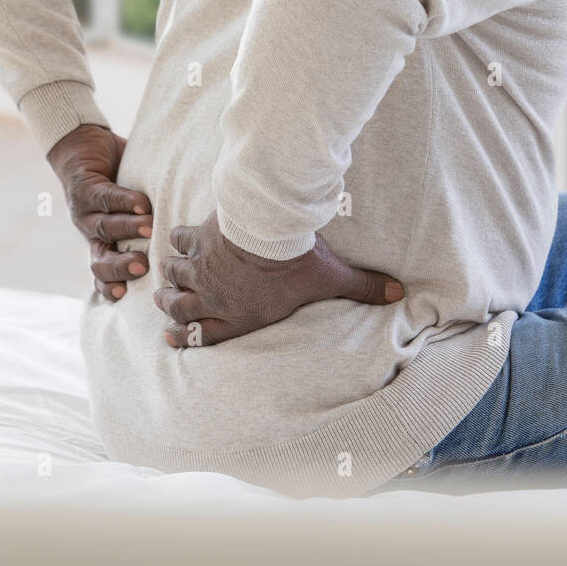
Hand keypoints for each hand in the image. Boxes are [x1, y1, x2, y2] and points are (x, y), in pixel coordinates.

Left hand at [47, 123, 152, 301]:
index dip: (110, 288)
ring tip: (150, 227)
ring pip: (103, 228)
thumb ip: (158, 224)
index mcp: (104, 245)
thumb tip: (201, 240)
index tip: (126, 295)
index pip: (102, 277)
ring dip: (127, 229)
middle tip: (143, 267)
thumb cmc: (119, 179)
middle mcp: (92, 234)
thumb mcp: (136, 209)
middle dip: (119, 267)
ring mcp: (85, 212)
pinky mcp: (83, 188)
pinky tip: (141, 203)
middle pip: (99, 261)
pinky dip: (123, 201)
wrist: (83, 145)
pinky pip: (103, 197)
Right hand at [154, 209, 403, 346]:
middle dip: (171, 307)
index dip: (185, 339)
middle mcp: (215, 297)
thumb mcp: (332, 277)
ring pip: (173, 276)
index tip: (172, 337)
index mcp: (240, 317)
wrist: (269, 226)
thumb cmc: (298, 259)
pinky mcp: (198, 240)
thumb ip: (362, 288)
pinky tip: (181, 236)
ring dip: (170, 275)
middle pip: (178, 309)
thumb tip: (399, 295)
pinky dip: (177, 240)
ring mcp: (202, 268)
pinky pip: (178, 242)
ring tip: (168, 272)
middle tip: (167, 301)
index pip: (203, 337)